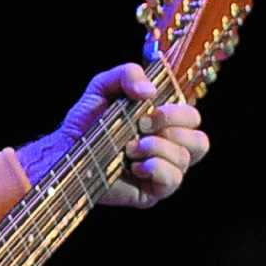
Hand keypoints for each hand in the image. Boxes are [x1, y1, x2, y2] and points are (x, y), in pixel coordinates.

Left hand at [21, 62, 208, 207]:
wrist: (66, 150)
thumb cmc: (87, 120)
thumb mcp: (103, 86)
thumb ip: (128, 74)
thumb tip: (150, 91)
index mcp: (164, 123)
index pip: (192, 118)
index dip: (178, 113)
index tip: (149, 111)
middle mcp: (168, 147)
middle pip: (199, 141)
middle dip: (170, 129)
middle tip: (140, 127)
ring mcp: (163, 171)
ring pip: (186, 159)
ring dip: (157, 149)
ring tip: (129, 148)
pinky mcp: (153, 191)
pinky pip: (173, 181)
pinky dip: (156, 169)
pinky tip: (134, 167)